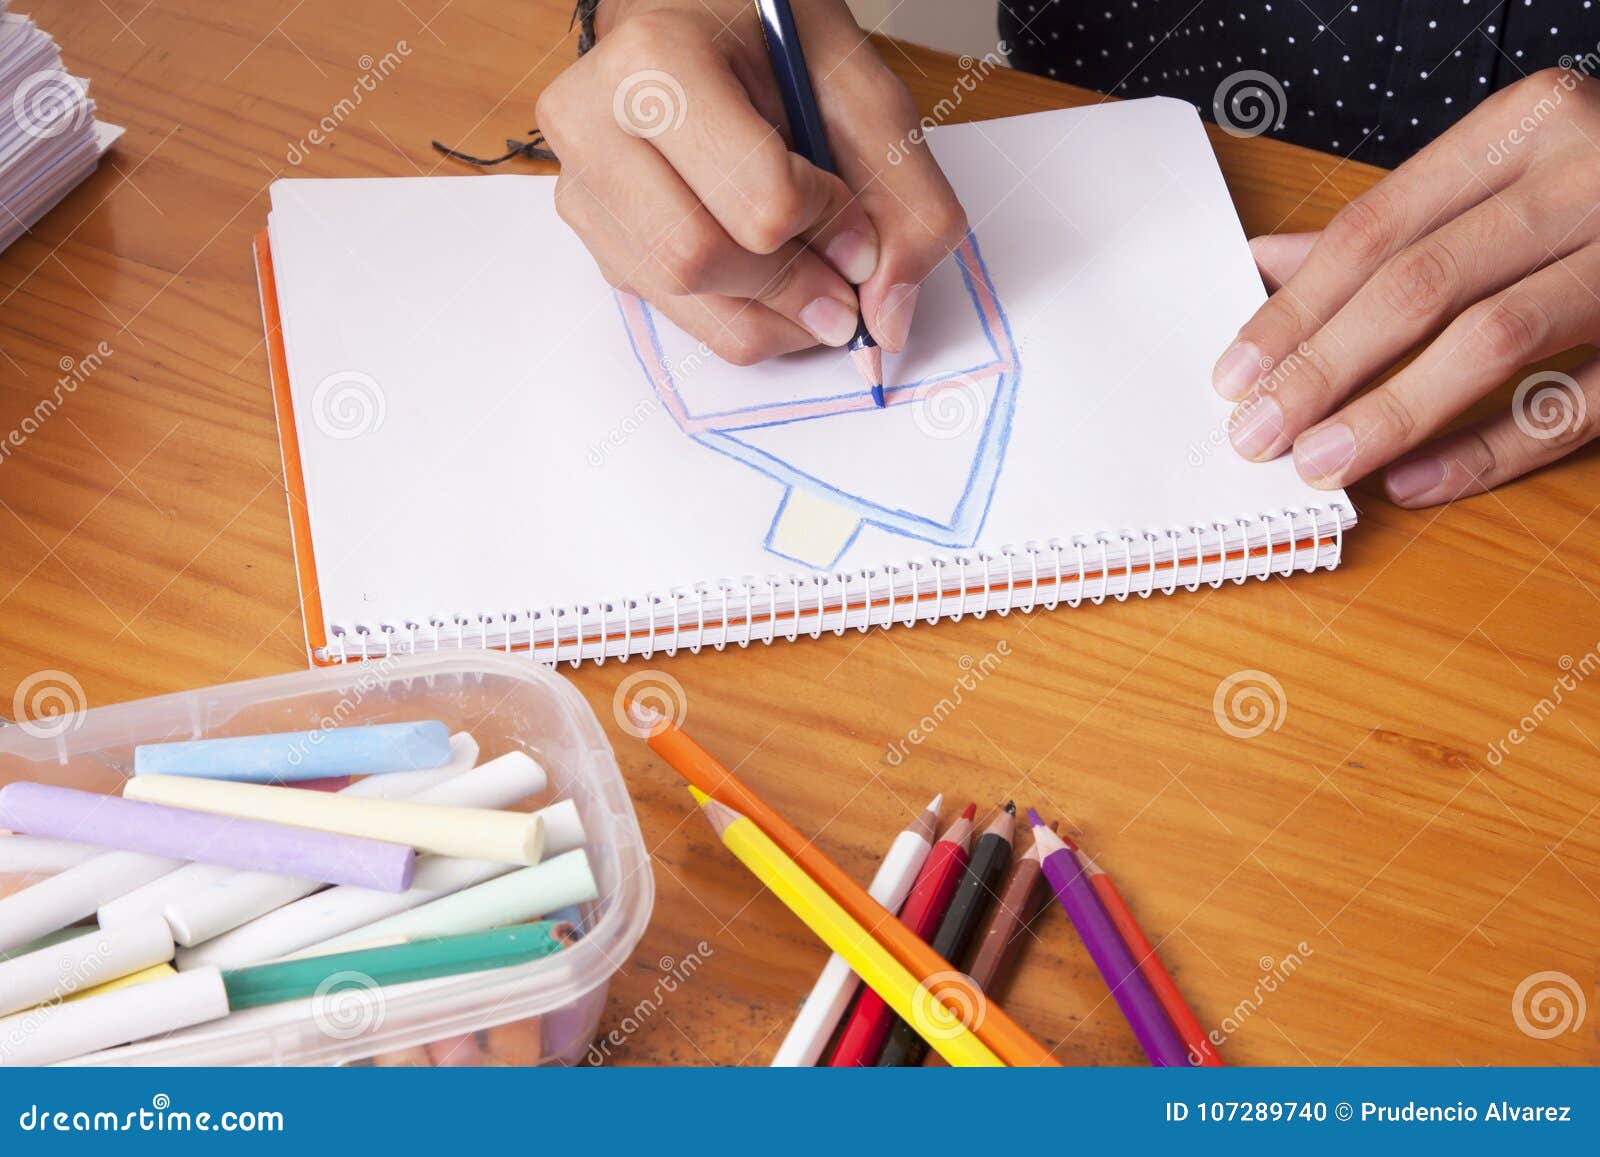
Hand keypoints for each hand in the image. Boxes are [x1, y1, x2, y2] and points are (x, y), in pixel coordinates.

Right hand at [535, 0, 965, 364]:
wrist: (687, 20)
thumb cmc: (764, 41)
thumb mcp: (855, 85)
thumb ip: (904, 195)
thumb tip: (888, 320)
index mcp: (657, 64)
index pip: (757, 201)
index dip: (829, 230)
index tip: (860, 228)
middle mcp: (593, 125)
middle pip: (700, 261)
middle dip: (795, 291)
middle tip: (848, 292)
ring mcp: (579, 185)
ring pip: (684, 302)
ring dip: (772, 318)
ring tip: (818, 292)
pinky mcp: (591, 235)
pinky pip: (672, 315)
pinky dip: (740, 318)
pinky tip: (771, 281)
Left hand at [1213, 68, 1599, 506]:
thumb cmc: (1598, 184)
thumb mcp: (1501, 172)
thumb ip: (1394, 223)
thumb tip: (1268, 270)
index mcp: (1526, 128)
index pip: (1375, 228)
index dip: (1296, 310)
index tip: (1235, 373)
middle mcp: (1586, 177)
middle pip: (1421, 283)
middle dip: (1324, 368)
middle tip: (1258, 433)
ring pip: (1494, 339)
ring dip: (1392, 413)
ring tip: (1318, 464)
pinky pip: (1573, 404)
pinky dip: (1488, 450)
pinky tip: (1413, 481)